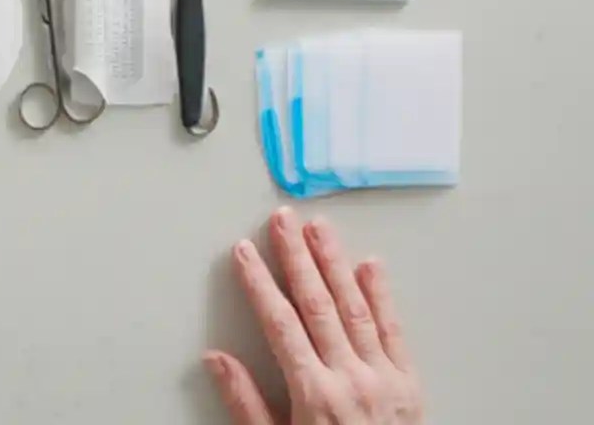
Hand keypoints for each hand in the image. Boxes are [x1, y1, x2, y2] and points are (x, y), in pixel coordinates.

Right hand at [204, 208, 422, 423]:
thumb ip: (246, 404)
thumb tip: (215, 360)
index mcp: (314, 395)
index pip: (280, 324)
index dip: (259, 284)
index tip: (244, 252)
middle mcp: (351, 379)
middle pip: (318, 304)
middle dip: (296, 258)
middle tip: (281, 220)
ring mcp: (385, 379)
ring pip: (355, 307)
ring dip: (335, 263)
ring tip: (318, 229)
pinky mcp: (410, 384)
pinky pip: (394, 330)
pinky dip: (381, 296)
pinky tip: (370, 266)